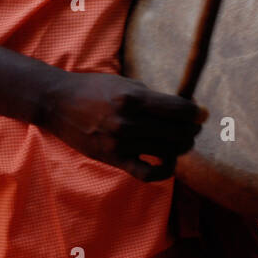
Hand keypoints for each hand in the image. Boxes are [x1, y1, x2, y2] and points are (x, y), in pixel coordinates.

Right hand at [35, 72, 206, 181]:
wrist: (58, 104)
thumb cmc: (93, 89)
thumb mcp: (125, 85)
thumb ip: (152, 98)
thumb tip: (184, 109)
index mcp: (134, 98)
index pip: (180, 109)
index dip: (196, 112)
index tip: (200, 113)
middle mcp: (129, 122)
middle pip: (179, 132)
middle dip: (191, 130)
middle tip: (191, 128)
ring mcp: (121, 143)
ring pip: (169, 152)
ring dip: (181, 148)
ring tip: (180, 142)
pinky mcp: (113, 159)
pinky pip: (148, 173)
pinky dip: (164, 171)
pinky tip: (167, 162)